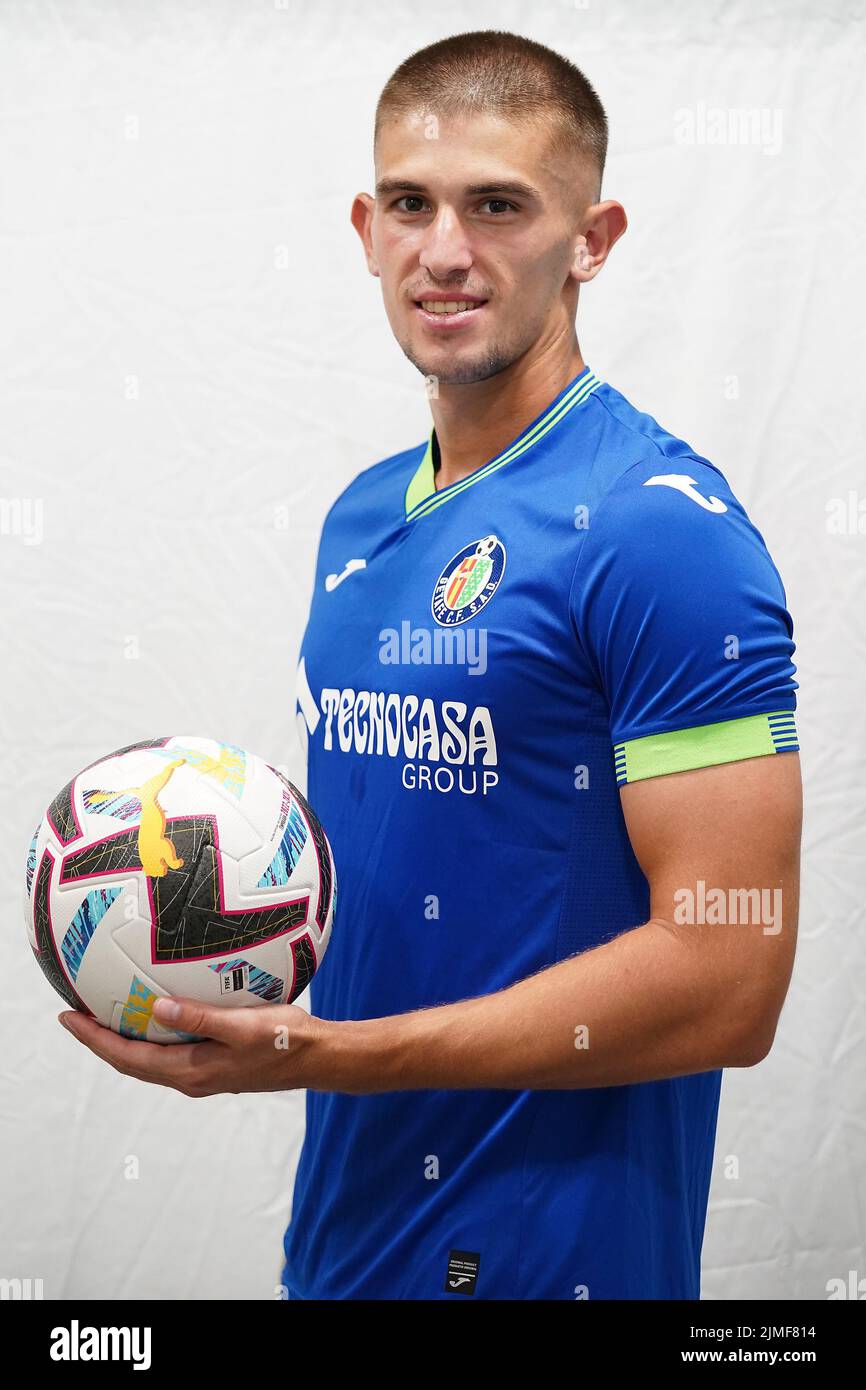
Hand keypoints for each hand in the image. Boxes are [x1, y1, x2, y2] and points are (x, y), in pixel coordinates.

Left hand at [57, 997, 323, 1096]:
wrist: (318, 1058)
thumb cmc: (285, 1040)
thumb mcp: (243, 1025)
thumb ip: (200, 1018)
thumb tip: (156, 1008)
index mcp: (191, 1071)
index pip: (127, 1057)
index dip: (94, 1039)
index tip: (68, 1018)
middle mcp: (191, 1077)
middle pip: (131, 1061)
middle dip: (100, 1040)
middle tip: (75, 1013)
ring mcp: (203, 1073)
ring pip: (149, 1059)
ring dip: (123, 1039)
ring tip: (105, 1013)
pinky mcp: (215, 1064)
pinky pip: (169, 1051)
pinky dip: (150, 1035)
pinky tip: (155, 1013)